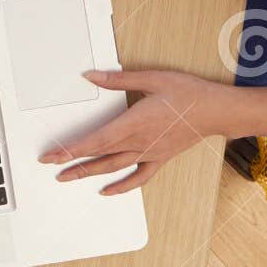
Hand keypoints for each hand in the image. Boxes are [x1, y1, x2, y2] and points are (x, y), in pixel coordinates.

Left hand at [38, 69, 232, 193]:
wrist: (216, 110)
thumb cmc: (187, 92)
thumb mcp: (151, 78)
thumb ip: (118, 79)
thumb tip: (91, 75)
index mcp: (134, 122)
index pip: (96, 140)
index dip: (72, 149)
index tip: (53, 155)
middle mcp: (139, 142)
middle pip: (99, 156)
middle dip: (72, 161)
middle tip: (50, 165)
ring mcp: (150, 152)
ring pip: (114, 167)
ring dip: (89, 173)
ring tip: (67, 178)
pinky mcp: (159, 157)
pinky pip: (138, 177)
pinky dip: (122, 186)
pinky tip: (107, 191)